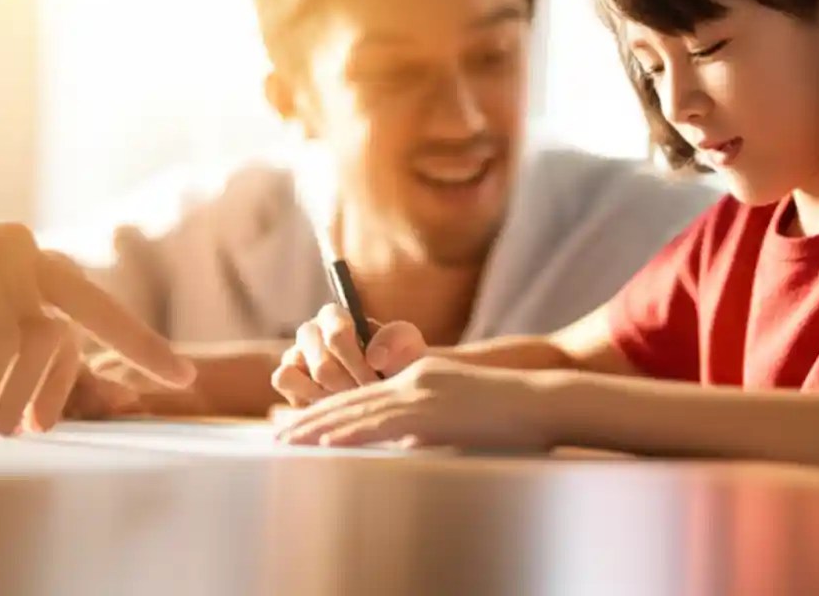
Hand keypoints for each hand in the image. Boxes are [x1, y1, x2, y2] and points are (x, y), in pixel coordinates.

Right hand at [0, 223, 194, 433]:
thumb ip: (13, 320)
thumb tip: (49, 371)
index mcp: (27, 256)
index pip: (93, 305)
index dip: (138, 345)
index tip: (183, 378)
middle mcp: (26, 255)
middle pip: (82, 323)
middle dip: (116, 363)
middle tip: (93, 414)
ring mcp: (7, 272)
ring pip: (31, 354)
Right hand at [271, 304, 426, 406]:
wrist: (388, 388)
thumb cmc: (397, 362)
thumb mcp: (408, 346)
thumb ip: (398, 340)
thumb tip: (374, 357)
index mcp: (336, 316)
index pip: (336, 332)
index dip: (356, 362)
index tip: (377, 380)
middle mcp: (310, 331)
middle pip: (321, 366)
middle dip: (349, 389)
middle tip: (369, 398)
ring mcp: (293, 354)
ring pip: (295, 375)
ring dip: (328, 397)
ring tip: (351, 402)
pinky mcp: (285, 377)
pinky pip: (282, 381)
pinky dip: (306, 399)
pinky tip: (330, 406)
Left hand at [275, 357, 552, 451]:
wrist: (541, 402)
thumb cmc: (509, 412)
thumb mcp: (459, 410)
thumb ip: (427, 421)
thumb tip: (404, 442)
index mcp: (419, 376)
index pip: (363, 393)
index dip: (327, 407)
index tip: (297, 421)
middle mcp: (413, 378)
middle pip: (351, 398)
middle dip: (311, 416)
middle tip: (276, 432)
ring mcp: (421, 391)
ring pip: (357, 409)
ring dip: (318, 426)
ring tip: (287, 440)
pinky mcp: (432, 409)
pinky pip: (380, 423)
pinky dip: (349, 432)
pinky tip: (326, 441)